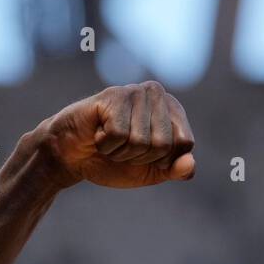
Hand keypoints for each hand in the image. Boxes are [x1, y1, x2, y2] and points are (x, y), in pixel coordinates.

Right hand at [33, 81, 195, 188]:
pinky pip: (118, 135)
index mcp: (173, 110)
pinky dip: (106, 145)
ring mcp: (134, 91)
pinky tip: (98, 134)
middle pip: (164, 144)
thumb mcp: (151, 172)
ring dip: (121, 152)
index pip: (185, 143)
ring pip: (141, 141)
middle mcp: (157, 94)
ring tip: (109, 140)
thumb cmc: (114, 161)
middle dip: (140, 157)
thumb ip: (175, 170)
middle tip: (123, 148)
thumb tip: (190, 163)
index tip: (145, 155)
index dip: (164, 160)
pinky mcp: (111, 96)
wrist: (72, 157)